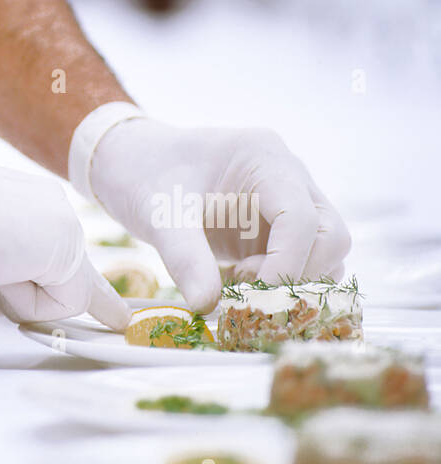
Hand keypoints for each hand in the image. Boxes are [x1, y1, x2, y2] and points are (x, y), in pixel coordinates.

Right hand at [0, 164, 129, 327]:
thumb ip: (2, 278)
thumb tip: (17, 305)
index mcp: (24, 202)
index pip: (63, 256)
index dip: (92, 293)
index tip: (117, 315)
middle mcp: (49, 204)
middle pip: (61, 283)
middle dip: (29, 299)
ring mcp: (62, 220)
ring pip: (57, 295)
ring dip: (14, 297)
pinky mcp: (66, 245)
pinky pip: (59, 306)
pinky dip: (24, 302)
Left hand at [69, 104, 350, 313]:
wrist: (132, 163)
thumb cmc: (144, 174)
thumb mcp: (158, 213)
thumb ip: (185, 257)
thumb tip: (209, 306)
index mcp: (263, 157)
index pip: (301, 217)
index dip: (286, 264)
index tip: (251, 294)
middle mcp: (288, 175)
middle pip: (330, 234)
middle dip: (298, 273)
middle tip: (246, 289)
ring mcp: (287, 200)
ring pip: (326, 252)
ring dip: (294, 281)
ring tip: (238, 283)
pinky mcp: (277, 227)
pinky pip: (305, 260)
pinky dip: (284, 282)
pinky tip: (240, 284)